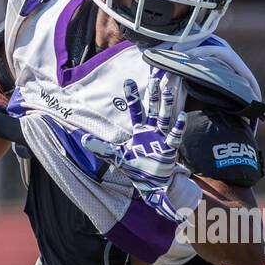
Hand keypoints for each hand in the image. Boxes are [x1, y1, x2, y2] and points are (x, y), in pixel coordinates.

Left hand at [84, 73, 191, 223]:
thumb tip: (83, 140)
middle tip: (154, 79)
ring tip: (168, 91)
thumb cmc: (136, 169)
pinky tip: (181, 115)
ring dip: (166, 106)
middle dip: (153, 96)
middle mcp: (152, 132)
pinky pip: (174, 137)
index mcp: (140, 131)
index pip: (136, 111)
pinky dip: (178, 127)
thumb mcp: (117, 157)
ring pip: (164, 119)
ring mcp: (162, 139)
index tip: (128, 81)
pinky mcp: (169, 150)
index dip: (132, 97)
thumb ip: (102, 148)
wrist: (152, 185)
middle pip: (153, 110)